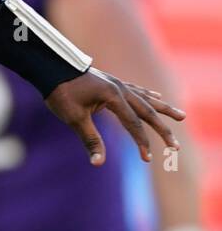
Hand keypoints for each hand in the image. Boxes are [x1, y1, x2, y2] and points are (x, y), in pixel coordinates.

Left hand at [44, 67, 183, 164]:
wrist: (50, 67)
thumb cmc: (60, 92)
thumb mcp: (73, 118)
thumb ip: (90, 139)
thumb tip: (98, 163)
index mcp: (113, 96)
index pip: (133, 124)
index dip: (141, 142)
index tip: (147, 159)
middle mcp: (120, 88)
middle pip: (147, 111)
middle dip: (163, 130)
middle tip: (177, 146)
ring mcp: (117, 83)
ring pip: (146, 99)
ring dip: (163, 109)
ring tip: (182, 116)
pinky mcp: (111, 82)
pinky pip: (136, 90)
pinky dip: (147, 96)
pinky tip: (156, 97)